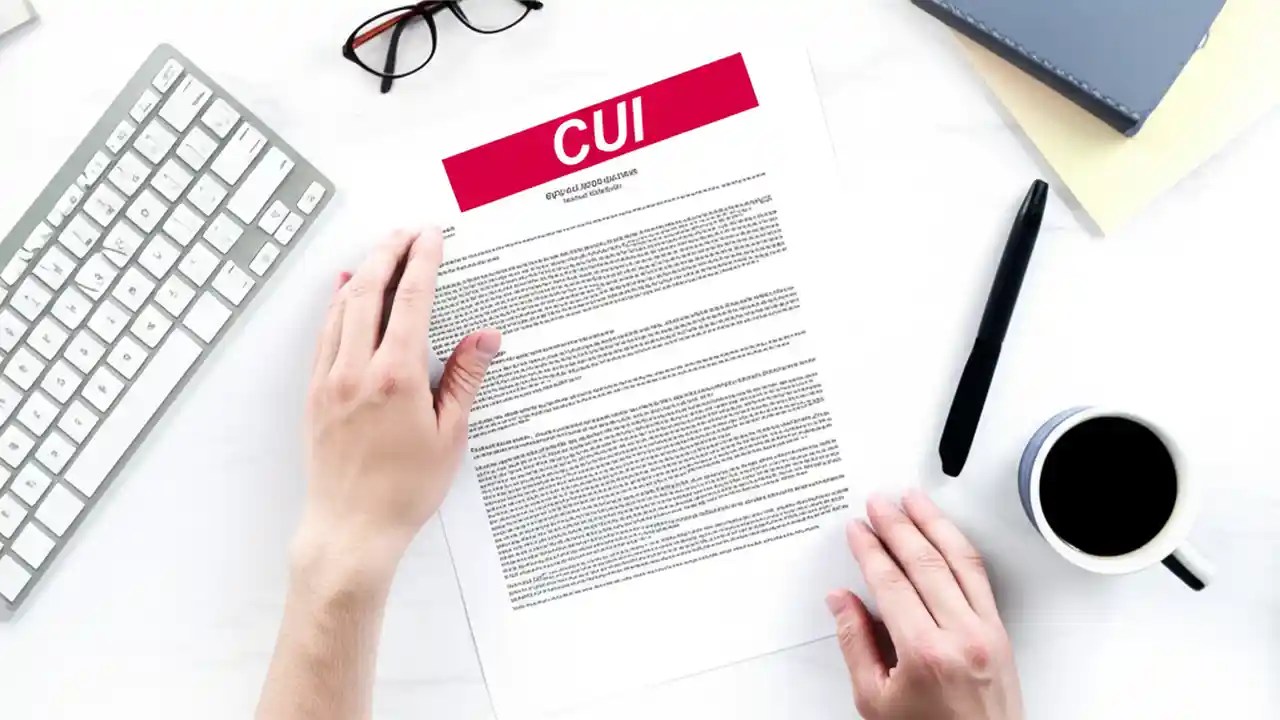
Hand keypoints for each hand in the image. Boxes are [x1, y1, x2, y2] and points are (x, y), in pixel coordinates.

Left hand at [295, 228, 500, 586]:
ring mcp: (329, 380)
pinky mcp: (314, 394)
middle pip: (369, 290)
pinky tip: (343, 293)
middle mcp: (357, 371)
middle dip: (389, 253)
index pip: (412, 300)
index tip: (431, 237)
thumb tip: (485, 338)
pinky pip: (324, 335)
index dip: (423, 261)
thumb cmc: (403, 491)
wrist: (350, 530)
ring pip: (341, 307)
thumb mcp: (450, 435)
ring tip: (380, 252)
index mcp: (396, 377)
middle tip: (406, 232)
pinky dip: (337, 305)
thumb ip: (465, 378)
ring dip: (362, 273)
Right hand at [827, 491, 1022, 719]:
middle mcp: (961, 637)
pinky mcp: (1001, 635)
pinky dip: (960, 548)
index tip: (858, 531)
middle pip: (925, 562)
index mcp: (925, 653)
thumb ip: (855, 645)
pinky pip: (980, 578)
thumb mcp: (874, 701)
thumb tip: (841, 602)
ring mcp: (987, 633)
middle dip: (898, 526)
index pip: (892, 583)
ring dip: (933, 524)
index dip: (871, 550)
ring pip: (959, 561)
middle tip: (879, 504)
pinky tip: (946, 532)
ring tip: (913, 500)